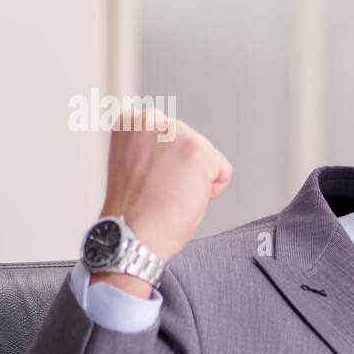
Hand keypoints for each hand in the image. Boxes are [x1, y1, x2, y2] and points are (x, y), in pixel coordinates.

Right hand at [97, 104, 232, 265]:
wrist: (130, 234)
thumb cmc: (132, 210)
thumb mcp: (135, 163)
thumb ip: (154, 147)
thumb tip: (176, 149)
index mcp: (131, 121)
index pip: (171, 136)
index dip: (166, 165)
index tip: (150, 179)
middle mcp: (151, 119)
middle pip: (192, 143)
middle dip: (183, 168)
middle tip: (160, 190)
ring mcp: (176, 133)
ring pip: (208, 157)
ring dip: (195, 179)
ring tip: (169, 194)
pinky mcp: (199, 151)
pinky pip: (223, 173)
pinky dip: (211, 191)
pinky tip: (184, 198)